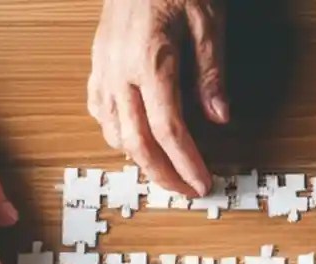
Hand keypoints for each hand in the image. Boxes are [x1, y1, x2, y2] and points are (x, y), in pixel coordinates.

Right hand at [88, 0, 227, 195]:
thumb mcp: (209, 19)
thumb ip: (212, 72)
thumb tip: (219, 117)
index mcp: (150, 58)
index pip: (168, 129)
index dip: (186, 163)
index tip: (202, 183)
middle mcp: (119, 68)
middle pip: (136, 141)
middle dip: (162, 174)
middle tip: (185, 191)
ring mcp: (102, 66)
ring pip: (111, 130)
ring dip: (137, 157)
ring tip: (164, 169)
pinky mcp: (96, 60)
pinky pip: (98, 108)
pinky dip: (114, 131)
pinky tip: (131, 137)